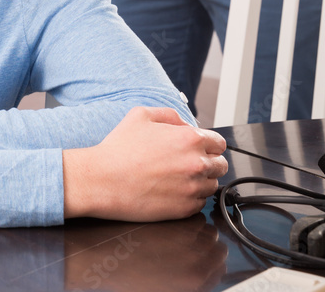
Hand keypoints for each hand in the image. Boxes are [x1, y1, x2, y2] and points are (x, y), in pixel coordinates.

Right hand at [62, 107, 227, 221]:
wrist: (103, 179)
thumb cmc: (119, 148)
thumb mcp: (142, 114)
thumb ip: (170, 115)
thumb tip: (184, 124)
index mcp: (190, 138)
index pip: (219, 143)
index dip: (210, 144)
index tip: (201, 148)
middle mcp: (196, 163)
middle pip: (221, 165)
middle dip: (210, 162)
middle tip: (191, 163)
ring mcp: (192, 189)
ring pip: (212, 186)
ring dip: (201, 181)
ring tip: (179, 177)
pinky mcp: (184, 209)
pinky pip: (200, 204)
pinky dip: (191, 198)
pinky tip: (173, 190)